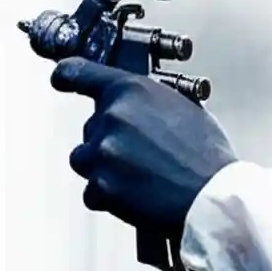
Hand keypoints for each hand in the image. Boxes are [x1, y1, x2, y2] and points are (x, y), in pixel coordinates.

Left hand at [51, 57, 237, 237]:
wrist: (212, 197)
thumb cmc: (206, 156)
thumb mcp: (182, 108)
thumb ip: (149, 103)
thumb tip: (137, 108)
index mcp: (131, 90)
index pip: (81, 73)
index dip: (66, 75)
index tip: (59, 78)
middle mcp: (111, 117)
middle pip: (91, 127)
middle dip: (109, 140)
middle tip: (141, 155)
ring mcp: (102, 153)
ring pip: (84, 159)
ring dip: (102, 167)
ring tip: (137, 177)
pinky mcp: (101, 187)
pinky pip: (91, 192)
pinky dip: (107, 196)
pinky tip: (134, 196)